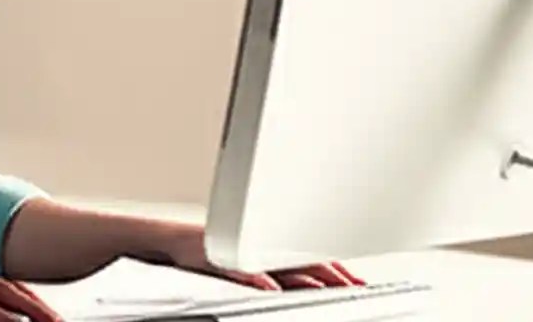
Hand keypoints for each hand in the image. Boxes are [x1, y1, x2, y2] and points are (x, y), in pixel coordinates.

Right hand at [145, 221, 365, 291]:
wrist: (171, 243)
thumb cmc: (208, 255)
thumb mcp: (245, 264)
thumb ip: (273, 274)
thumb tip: (297, 286)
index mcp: (271, 251)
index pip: (313, 258)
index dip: (339, 270)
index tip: (361, 283)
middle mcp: (262, 250)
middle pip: (305, 261)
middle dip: (334, 275)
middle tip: (356, 287)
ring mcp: (244, 255)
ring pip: (282, 266)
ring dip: (306, 278)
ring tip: (328, 287)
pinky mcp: (223, 260)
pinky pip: (245, 272)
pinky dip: (259, 280)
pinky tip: (272, 289)